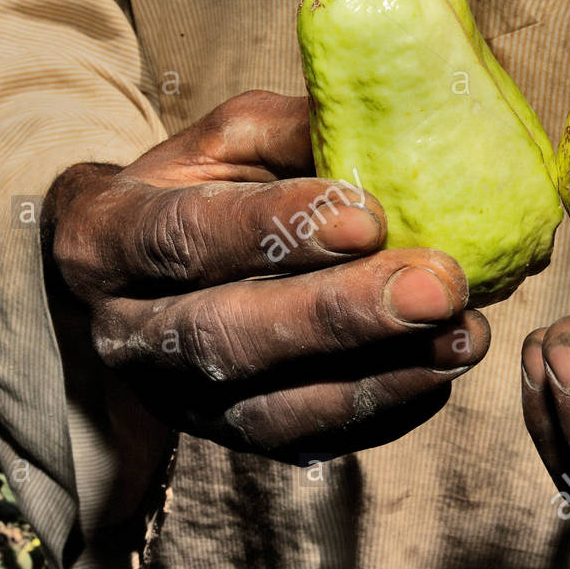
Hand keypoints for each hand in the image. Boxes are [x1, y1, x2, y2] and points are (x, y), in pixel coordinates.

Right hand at [42, 90, 488, 461]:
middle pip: (227, 334)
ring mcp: (174, 400)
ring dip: (378, 378)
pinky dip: (383, 413)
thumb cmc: (201, 188)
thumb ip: (296, 133)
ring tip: (465, 338)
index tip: (369, 217)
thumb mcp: (230, 139)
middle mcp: (125, 332)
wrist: (145, 273)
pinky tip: (441, 373)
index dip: (274, 230)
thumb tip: (398, 127)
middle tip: (440, 288)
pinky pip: (307, 442)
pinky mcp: (227, 437)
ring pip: (270, 408)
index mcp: (104, 237)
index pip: (185, 237)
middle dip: (340, 316)